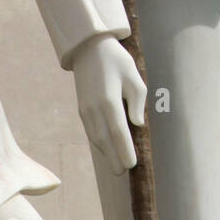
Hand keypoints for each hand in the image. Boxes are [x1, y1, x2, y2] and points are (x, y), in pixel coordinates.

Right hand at [71, 34, 146, 174]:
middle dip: (114, 157)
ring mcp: (85, 109)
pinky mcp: (82, 108)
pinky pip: (90, 130)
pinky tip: (106, 149)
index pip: (118, 131)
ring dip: (105, 152)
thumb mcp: (133, 76)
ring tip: (115, 165)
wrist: (88, 47)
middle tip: (122, 172)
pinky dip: (98, 142)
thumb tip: (137, 124)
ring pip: (95, 136)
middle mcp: (94, 107)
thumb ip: (137, 102)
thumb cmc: (116, 60)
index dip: (125, 149)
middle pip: (105, 139)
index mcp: (108, 100)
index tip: (132, 164)